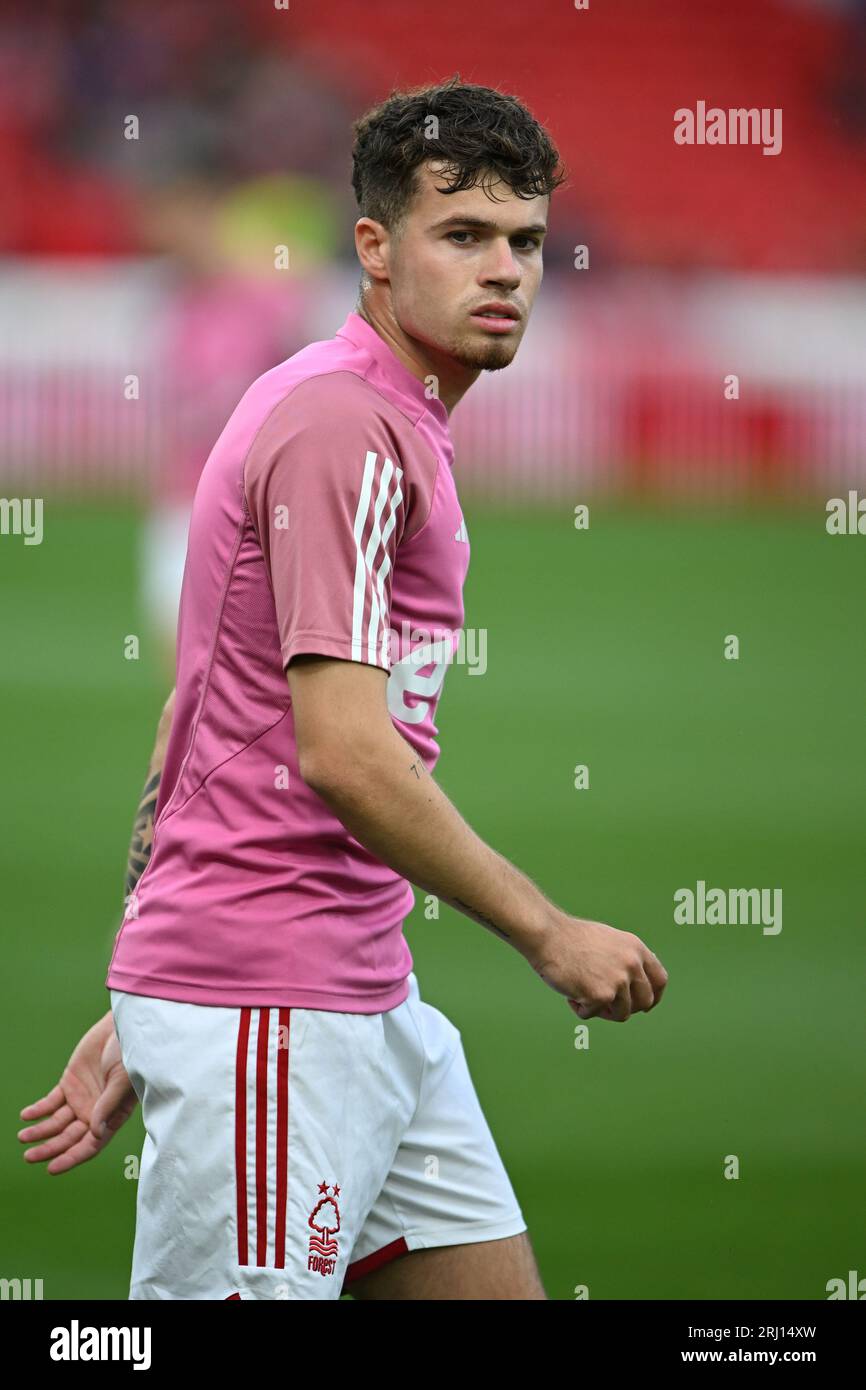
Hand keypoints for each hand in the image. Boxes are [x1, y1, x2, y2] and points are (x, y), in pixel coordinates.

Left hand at [18, 1010, 138, 1173]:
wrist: (122, 1027)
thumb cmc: (130, 1055)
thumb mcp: (122, 1081)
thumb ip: (108, 1106)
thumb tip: (95, 1134)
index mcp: (112, 1117)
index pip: (90, 1144)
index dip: (72, 1157)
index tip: (52, 1167)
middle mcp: (95, 1112)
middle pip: (69, 1138)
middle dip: (49, 1148)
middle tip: (29, 1156)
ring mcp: (80, 1098)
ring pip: (56, 1123)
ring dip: (40, 1131)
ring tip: (23, 1136)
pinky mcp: (69, 1083)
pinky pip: (50, 1102)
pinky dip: (38, 1110)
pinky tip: (26, 1115)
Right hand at [526, 913, 667, 1021]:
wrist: (548, 936)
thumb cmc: (571, 938)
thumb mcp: (609, 940)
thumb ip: (626, 958)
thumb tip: (638, 983)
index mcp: (635, 948)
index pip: (659, 980)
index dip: (654, 996)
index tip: (644, 1005)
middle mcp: (632, 964)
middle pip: (644, 1002)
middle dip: (627, 1008)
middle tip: (605, 1005)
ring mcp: (618, 980)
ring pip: (621, 1014)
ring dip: (602, 1010)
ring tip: (582, 995)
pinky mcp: (601, 995)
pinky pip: (593, 1014)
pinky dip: (580, 1009)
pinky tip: (570, 993)